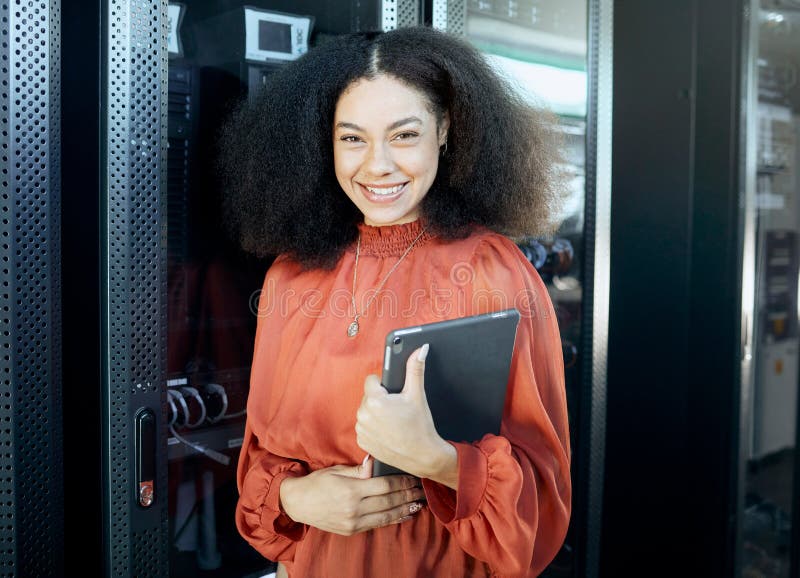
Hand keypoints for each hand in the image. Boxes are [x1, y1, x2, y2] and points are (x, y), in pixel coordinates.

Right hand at [279, 456, 424, 535]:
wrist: (298, 503)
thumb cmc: (317, 483)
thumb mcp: (336, 471)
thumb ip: (359, 469)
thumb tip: (376, 462)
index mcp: (351, 490)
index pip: (384, 486)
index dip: (401, 482)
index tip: (413, 477)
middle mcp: (353, 509)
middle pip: (389, 501)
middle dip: (408, 496)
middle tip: (421, 490)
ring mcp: (353, 522)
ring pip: (386, 516)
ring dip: (405, 509)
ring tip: (418, 503)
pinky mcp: (352, 530)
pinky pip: (377, 525)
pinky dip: (393, 520)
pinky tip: (404, 515)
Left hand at [355, 344, 456, 484]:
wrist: (422, 456)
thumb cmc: (420, 426)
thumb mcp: (417, 394)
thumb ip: (415, 368)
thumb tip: (421, 349)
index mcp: (375, 400)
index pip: (371, 380)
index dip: (384, 386)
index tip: (394, 394)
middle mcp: (363, 415)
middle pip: (368, 396)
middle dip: (381, 399)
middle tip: (397, 409)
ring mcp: (361, 430)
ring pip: (366, 411)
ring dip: (376, 413)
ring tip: (394, 421)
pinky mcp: (362, 442)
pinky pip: (365, 427)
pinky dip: (374, 428)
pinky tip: (388, 431)